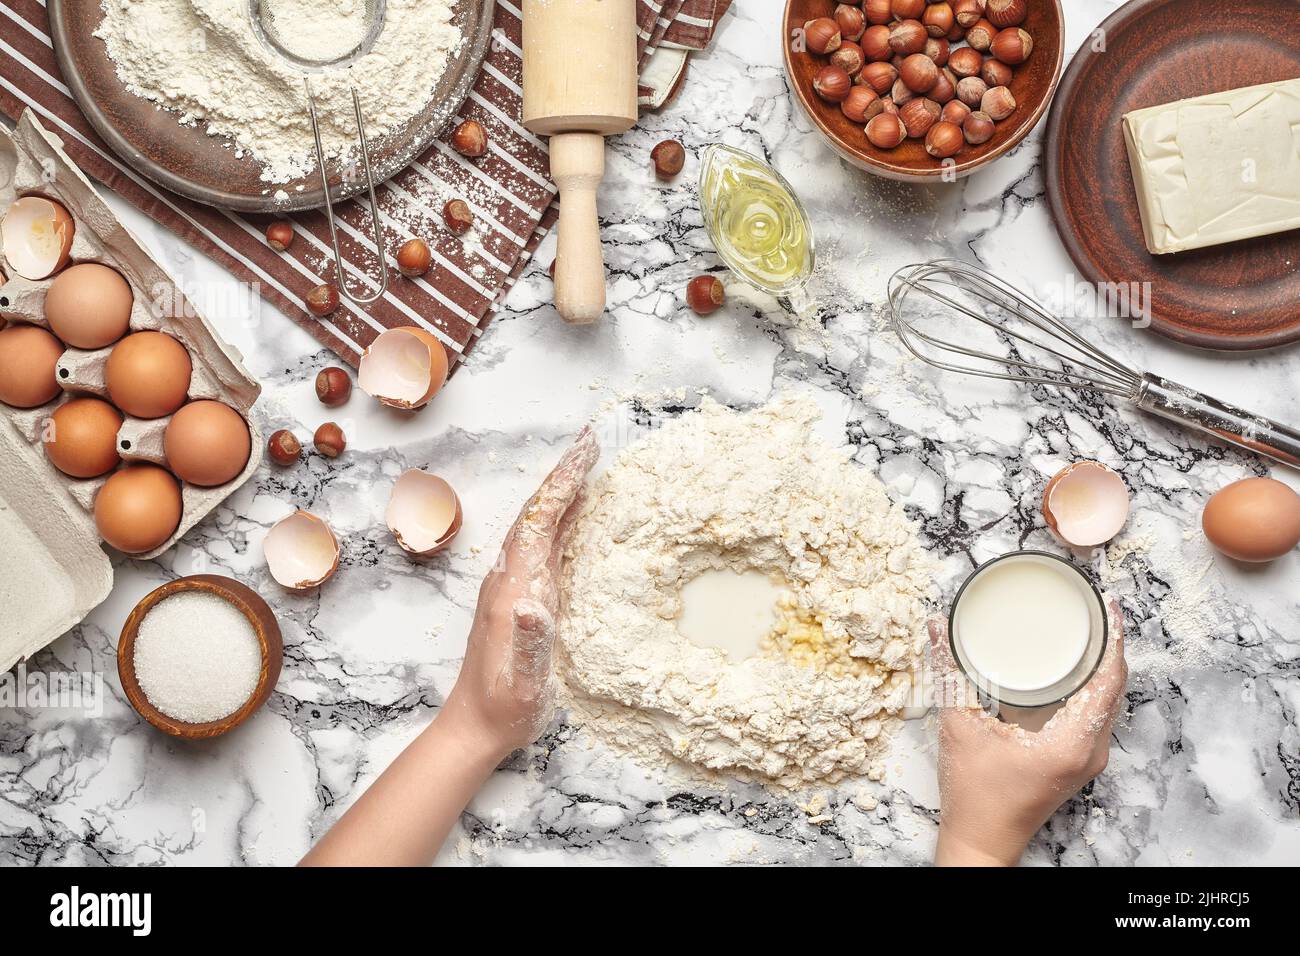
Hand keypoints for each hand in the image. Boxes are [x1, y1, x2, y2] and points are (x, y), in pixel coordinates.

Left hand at [441, 426, 598, 760]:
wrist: (475, 726)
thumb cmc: (503, 705)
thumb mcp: (519, 679)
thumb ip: (526, 639)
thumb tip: (532, 601)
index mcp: (512, 588)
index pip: (539, 521)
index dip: (562, 484)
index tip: (585, 450)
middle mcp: (510, 578)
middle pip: (538, 512)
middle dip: (564, 474)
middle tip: (592, 441)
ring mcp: (515, 586)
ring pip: (540, 525)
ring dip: (563, 492)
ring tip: (587, 464)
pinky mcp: (523, 598)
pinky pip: (545, 546)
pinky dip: (563, 520)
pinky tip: (576, 514)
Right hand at [932, 599, 1127, 866]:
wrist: (982, 840)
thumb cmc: (974, 794)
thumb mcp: (958, 726)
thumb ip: (948, 673)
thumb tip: (936, 628)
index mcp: (1071, 742)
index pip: (1110, 678)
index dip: (1115, 637)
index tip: (1109, 604)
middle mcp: (1091, 751)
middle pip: (1116, 687)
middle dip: (1111, 644)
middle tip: (1097, 608)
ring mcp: (1089, 760)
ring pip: (1110, 702)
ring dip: (1105, 666)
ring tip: (1091, 630)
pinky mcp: (1079, 763)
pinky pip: (1099, 716)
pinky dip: (1094, 687)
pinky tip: (1078, 668)